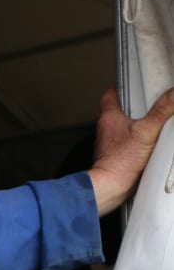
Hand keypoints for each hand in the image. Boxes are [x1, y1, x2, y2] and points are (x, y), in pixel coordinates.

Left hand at [89, 86, 173, 214]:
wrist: (111, 186)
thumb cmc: (120, 162)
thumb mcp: (146, 131)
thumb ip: (162, 111)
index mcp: (109, 117)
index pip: (110, 94)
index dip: (122, 87)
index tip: (135, 83)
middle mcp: (107, 128)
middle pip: (118, 109)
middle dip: (133, 105)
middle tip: (149, 102)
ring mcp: (111, 142)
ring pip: (123, 125)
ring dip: (136, 123)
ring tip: (153, 121)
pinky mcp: (117, 154)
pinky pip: (127, 141)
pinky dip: (138, 138)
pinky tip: (150, 141)